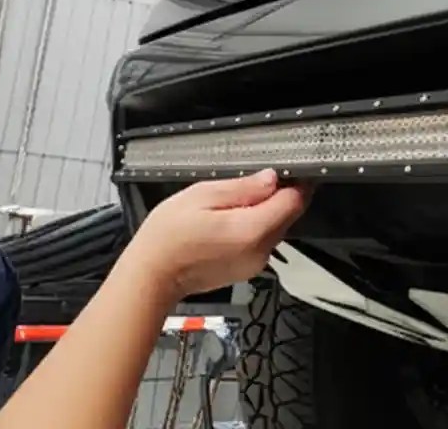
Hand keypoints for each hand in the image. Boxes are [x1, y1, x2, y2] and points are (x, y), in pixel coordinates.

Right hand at [119, 169, 307, 301]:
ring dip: (267, 212)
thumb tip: (271, 178)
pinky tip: (230, 222)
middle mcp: (261, 250)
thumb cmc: (168, 236)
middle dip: (279, 196)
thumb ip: (243, 187)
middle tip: (254, 183)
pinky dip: (256, 228)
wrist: (152, 276)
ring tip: (233, 204)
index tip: (287, 171)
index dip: (295, 182)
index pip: (294, 202)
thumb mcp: (202, 196)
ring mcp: (256, 263)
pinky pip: (264, 241)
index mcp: (252, 230)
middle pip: (289, 215)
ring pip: (278, 228)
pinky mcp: (249, 269)